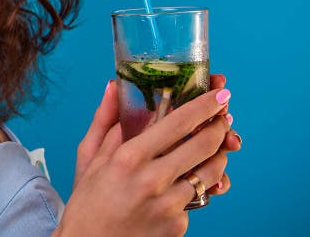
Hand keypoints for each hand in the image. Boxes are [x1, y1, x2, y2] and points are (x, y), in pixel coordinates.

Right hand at [73, 74, 240, 191]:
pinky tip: (182, 185)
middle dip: (219, 127)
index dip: (205, 105)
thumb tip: (113, 87)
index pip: (178, 123)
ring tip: (213, 149)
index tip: (219, 94)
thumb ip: (105, 120)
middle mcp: (152, 180)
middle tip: (222, 119)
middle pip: (205, 145)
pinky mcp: (178, 226)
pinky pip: (196, 199)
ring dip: (218, 156)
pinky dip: (193, 188)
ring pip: (212, 173)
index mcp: (128, 158)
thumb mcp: (89, 158)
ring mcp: (169, 206)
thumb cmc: (87, 203)